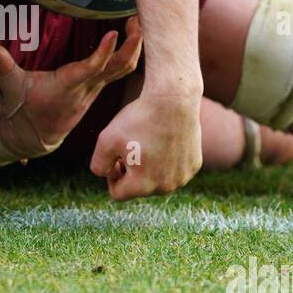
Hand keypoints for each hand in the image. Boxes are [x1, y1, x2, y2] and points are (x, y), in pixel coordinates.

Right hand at [0, 17, 142, 159]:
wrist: (34, 134)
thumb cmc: (23, 106)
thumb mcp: (10, 85)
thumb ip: (2, 64)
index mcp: (66, 86)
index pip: (90, 70)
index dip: (103, 53)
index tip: (113, 34)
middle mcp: (86, 88)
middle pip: (118, 68)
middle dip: (131, 45)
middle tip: (136, 20)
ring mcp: (95, 88)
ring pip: (124, 69)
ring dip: (134, 47)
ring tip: (137, 23)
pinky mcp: (98, 87)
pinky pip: (121, 70)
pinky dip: (129, 53)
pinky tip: (132, 35)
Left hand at [90, 75, 203, 200]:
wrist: (174, 99)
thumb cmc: (138, 119)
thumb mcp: (105, 140)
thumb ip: (98, 165)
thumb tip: (109, 175)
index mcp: (143, 186)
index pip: (118, 193)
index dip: (111, 174)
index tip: (116, 155)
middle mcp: (166, 187)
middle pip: (139, 188)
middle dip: (132, 172)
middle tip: (132, 146)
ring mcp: (183, 177)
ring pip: (158, 180)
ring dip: (149, 167)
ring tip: (147, 143)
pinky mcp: (194, 165)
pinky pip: (174, 169)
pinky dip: (166, 159)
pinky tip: (164, 139)